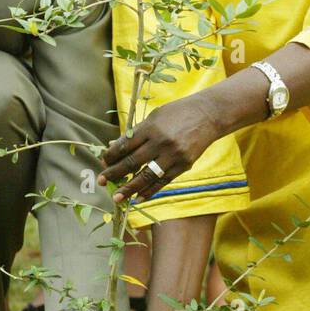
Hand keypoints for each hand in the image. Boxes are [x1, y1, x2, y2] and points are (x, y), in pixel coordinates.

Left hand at [98, 95, 222, 203]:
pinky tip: (138, 197)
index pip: (125, 145)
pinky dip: (150, 191)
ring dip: (129, 188)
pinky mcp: (183, 165)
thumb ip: (137, 132)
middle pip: (132, 162)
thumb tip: (116, 147)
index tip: (102, 162)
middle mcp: (160, 142)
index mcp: (151, 127)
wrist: (208, 115)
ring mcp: (173, 155)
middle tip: (101, 181)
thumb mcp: (155, 116)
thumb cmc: (177, 113)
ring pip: (146, 176)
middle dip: (114, 173)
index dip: (111, 155)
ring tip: (117, 198)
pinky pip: (163, 181)